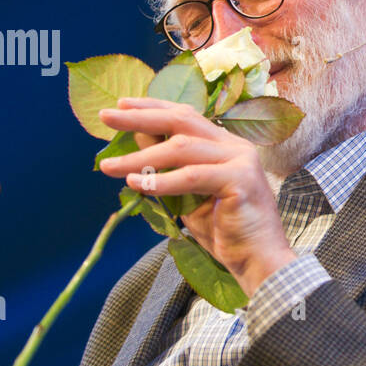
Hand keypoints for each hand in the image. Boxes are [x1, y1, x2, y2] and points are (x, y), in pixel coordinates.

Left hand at [97, 97, 296, 296]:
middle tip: (106, 116)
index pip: (185, 116)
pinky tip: (137, 184)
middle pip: (182, 121)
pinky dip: (162, 181)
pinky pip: (192, 177)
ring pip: (182, 148)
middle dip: (140, 117)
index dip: (152, 107)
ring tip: (110, 167)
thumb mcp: (187, 195)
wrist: (258, 261)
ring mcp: (241, 160)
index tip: (121, 105)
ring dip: (141, 157)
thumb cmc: (224, 232)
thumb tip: (137, 140)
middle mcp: (235, 146)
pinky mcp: (241, 180)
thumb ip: (169, 168)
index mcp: (226, 145)